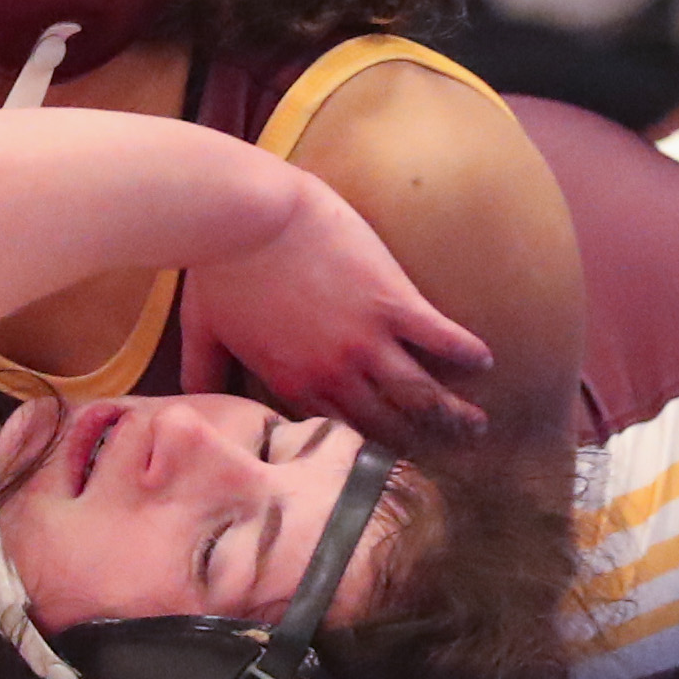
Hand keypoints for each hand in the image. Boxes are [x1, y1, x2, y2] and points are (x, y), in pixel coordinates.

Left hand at [178, 167, 492, 444]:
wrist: (245, 213)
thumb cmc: (218, 265)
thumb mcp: (203, 330)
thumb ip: (204, 374)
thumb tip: (194, 403)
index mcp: (292, 383)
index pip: (334, 432)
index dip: (361, 452)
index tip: (382, 464)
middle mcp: (335, 373)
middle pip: (386, 423)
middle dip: (416, 443)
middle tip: (444, 455)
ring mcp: (367, 339)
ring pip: (419, 392)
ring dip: (451, 412)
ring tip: (476, 425)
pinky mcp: (391, 299)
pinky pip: (439, 335)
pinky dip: (464, 351)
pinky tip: (483, 360)